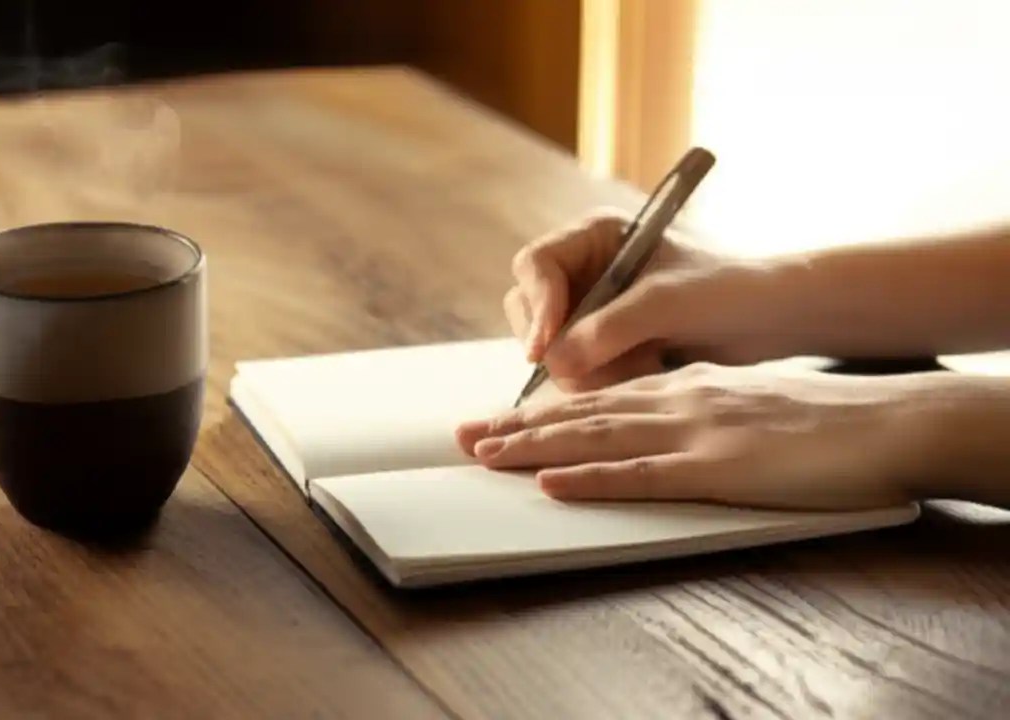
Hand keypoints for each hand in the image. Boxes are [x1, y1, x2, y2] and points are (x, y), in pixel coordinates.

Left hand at [456, 362, 924, 509]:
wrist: (885, 422)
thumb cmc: (820, 420)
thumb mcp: (744, 403)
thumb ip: (696, 411)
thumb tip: (655, 426)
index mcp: (684, 385)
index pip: (598, 396)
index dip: (542, 409)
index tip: (497, 420)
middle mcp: (678, 400)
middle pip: (582, 412)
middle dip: (516, 425)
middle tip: (461, 437)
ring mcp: (695, 431)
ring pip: (597, 437)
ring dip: (534, 448)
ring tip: (483, 455)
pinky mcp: (718, 467)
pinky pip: (642, 474)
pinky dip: (591, 478)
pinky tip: (552, 484)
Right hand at [506, 210, 786, 391]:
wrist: (774, 318)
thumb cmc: (729, 289)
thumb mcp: (665, 302)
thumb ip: (606, 329)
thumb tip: (553, 362)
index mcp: (595, 236)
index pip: (535, 265)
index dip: (537, 306)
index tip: (547, 348)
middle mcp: (586, 269)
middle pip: (531, 310)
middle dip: (561, 345)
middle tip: (592, 371)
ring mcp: (594, 308)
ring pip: (553, 347)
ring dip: (588, 366)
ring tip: (643, 365)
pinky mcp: (607, 343)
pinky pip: (578, 367)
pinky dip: (603, 379)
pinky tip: (646, 371)